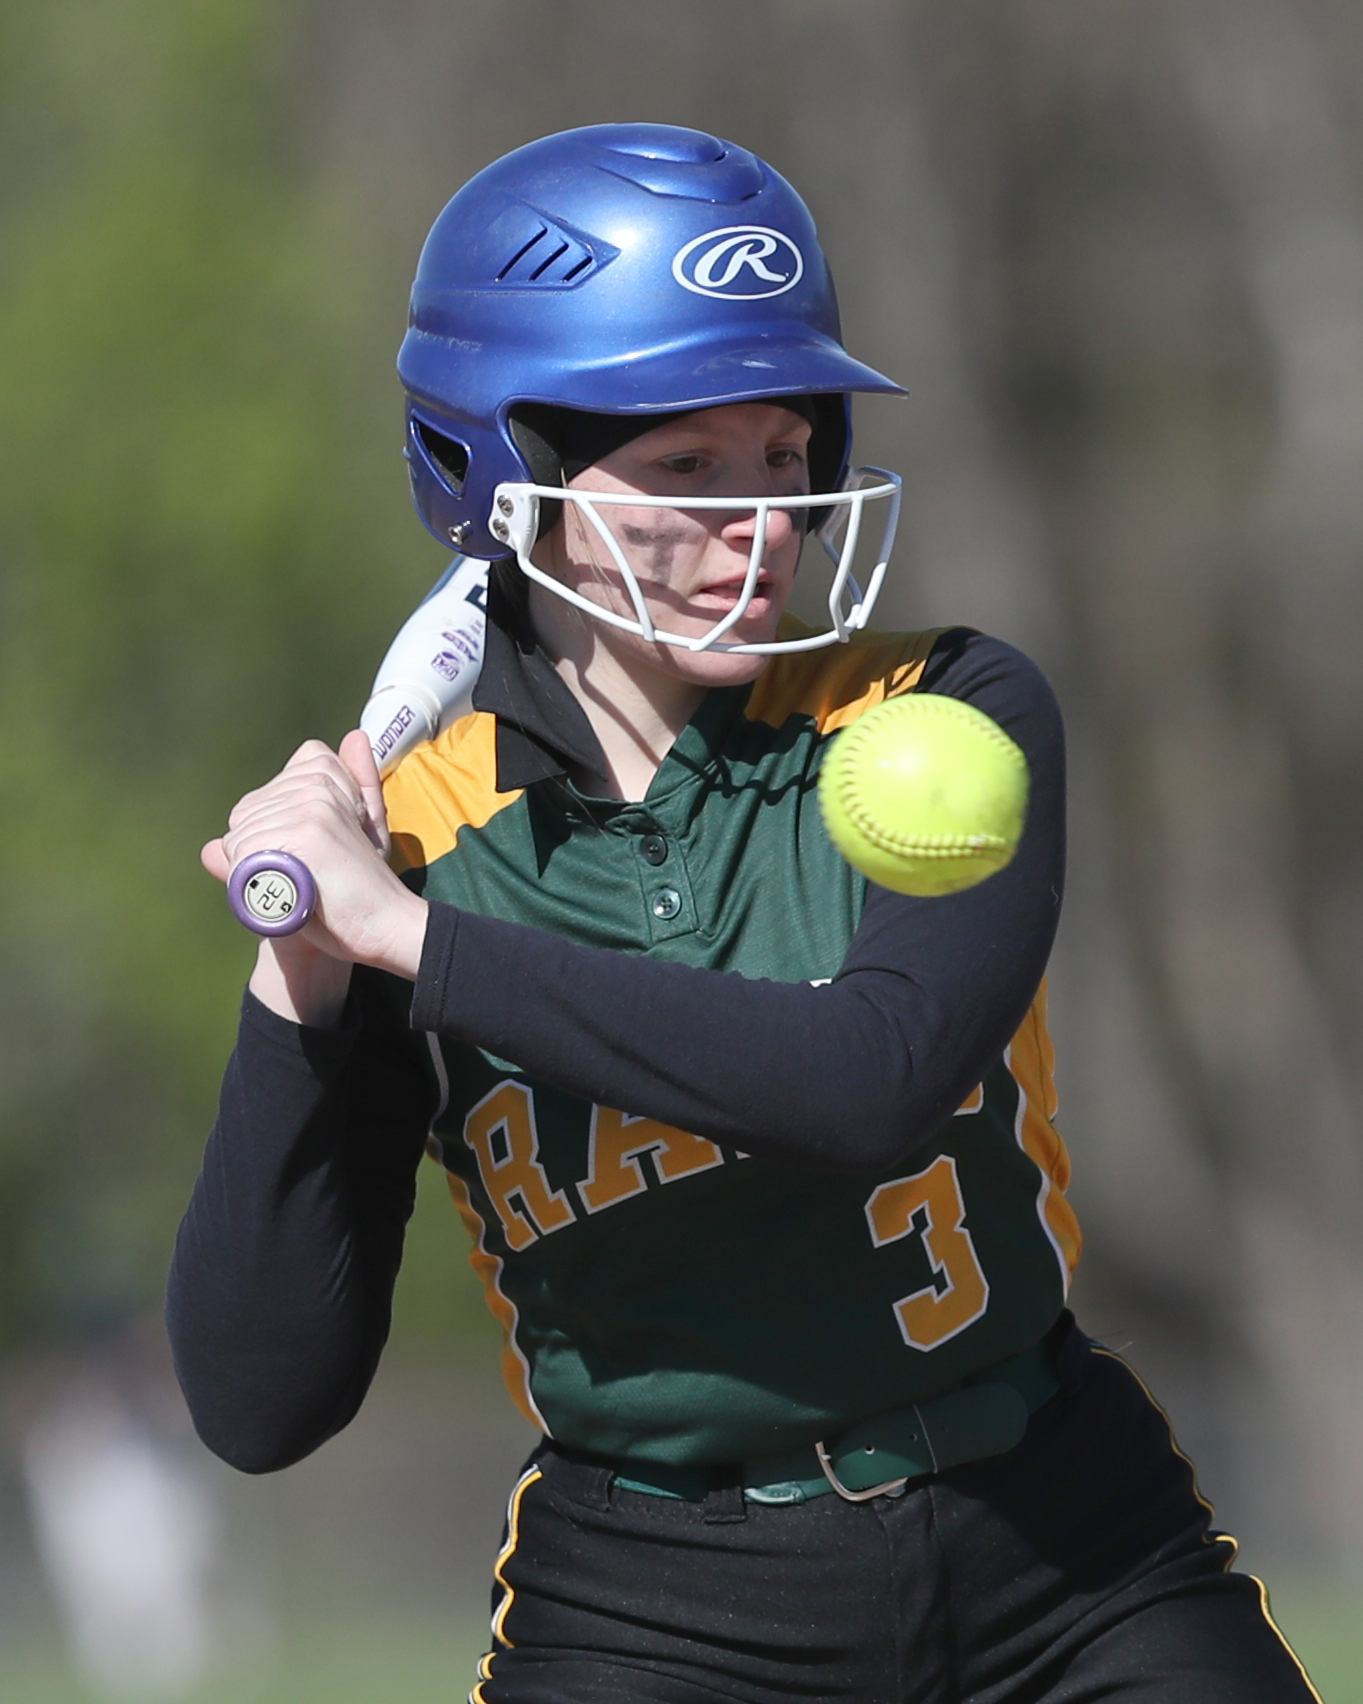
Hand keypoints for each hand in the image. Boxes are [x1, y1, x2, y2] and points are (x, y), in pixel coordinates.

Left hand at [202, 731, 428, 1024]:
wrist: (387, 924)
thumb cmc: (365, 882)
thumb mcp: (358, 828)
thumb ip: (349, 786)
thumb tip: (354, 737)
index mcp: (324, 774)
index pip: (257, 797)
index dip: (271, 831)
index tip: (309, 852)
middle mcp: (316, 784)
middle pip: (243, 817)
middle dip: (259, 852)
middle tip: (305, 875)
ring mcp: (311, 806)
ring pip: (240, 839)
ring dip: (256, 872)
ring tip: (299, 885)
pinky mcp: (306, 834)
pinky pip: (244, 857)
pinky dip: (253, 885)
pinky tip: (289, 895)